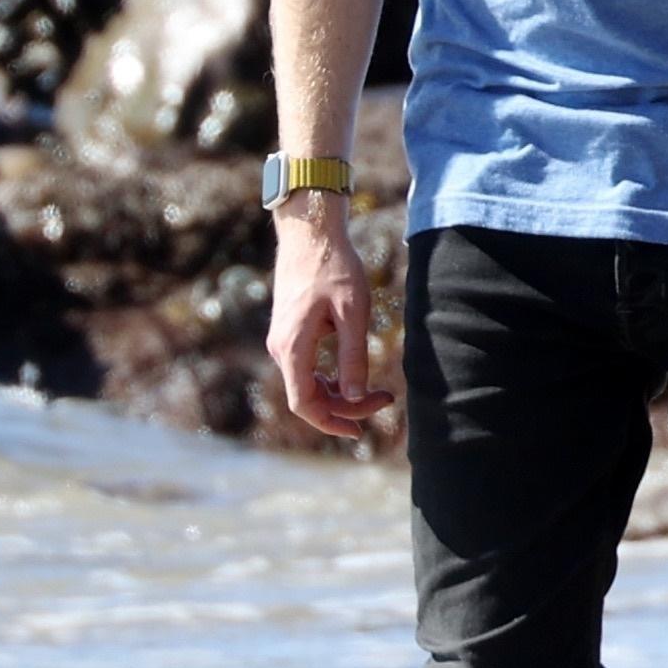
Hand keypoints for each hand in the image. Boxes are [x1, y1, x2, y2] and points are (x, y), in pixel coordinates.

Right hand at [265, 196, 390, 438]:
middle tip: (386, 397)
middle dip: (346, 406)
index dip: (331, 422)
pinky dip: (329, 379)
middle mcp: (280, 349)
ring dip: (339, 393)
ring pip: (307, 384)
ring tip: (378, 389)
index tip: (360, 431)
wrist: (311, 236)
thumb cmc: (335, 269)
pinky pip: (305, 369)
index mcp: (292, 347)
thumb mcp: (353, 313)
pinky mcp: (289, 334)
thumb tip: (353, 396)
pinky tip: (351, 377)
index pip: (304, 402)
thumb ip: (353, 355)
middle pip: (308, 397)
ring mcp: (282, 342)